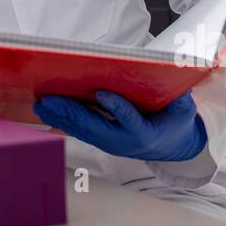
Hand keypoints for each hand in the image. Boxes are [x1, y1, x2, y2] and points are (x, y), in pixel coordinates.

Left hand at [33, 90, 207, 161]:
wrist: (169, 147)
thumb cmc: (175, 124)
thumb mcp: (183, 112)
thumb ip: (181, 99)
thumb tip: (174, 78)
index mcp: (144, 133)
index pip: (129, 119)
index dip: (117, 107)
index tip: (102, 92)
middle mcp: (122, 141)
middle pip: (94, 126)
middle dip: (71, 112)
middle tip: (50, 99)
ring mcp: (109, 142)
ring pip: (81, 129)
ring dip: (60, 116)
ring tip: (42, 104)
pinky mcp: (101, 140)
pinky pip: (79, 131)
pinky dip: (61, 121)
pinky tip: (46, 112)